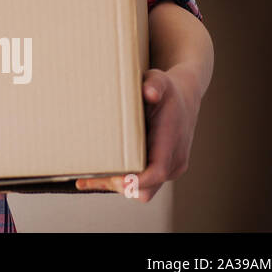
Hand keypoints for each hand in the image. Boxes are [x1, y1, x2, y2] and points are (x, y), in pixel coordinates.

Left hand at [75, 67, 199, 201]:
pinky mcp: (162, 169)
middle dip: (119, 186)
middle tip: (90, 177)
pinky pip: (143, 185)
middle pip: (147, 189)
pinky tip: (95, 178)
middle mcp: (174, 160)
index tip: (115, 179)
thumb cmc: (167, 89)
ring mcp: (170, 167)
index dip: (136, 180)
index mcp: (172, 142)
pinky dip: (122, 183)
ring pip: (143, 191)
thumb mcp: (160, 80)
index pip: (157, 171)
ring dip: (117, 186)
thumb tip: (149, 92)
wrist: (185, 96)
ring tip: (87, 178)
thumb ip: (155, 85)